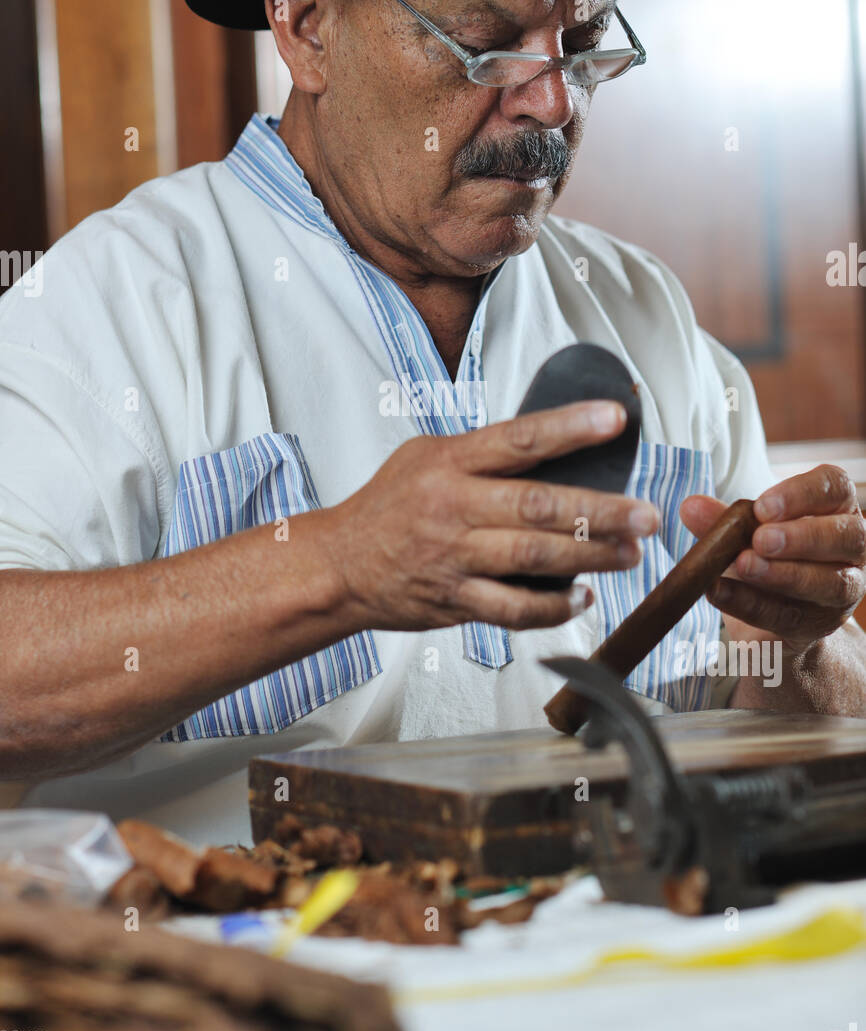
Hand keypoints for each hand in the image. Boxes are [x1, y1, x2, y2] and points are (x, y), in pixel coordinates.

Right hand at [324, 401, 659, 633]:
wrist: (338, 567)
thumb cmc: (388, 507)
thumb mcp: (425, 456)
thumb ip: (482, 453)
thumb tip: (552, 445)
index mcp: (449, 463)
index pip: (518, 439)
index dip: (569, 428)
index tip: (614, 420)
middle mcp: (452, 508)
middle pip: (538, 507)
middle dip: (601, 512)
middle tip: (646, 514)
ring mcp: (453, 558)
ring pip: (533, 560)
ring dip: (590, 558)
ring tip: (630, 553)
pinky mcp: (454, 601)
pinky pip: (513, 610)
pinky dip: (553, 608)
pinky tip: (582, 598)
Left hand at [680, 465, 865, 657]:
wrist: (772, 621)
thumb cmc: (764, 559)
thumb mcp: (742, 534)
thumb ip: (723, 520)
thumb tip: (690, 506)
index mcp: (836, 509)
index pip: (836, 487)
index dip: (803, 493)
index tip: (763, 505)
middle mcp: (851, 549)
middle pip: (846, 536)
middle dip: (801, 536)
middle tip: (759, 538)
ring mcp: (842, 592)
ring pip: (830, 582)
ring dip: (784, 573)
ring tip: (743, 565)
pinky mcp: (818, 627)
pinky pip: (790, 616)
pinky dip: (751, 604)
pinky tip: (720, 592)